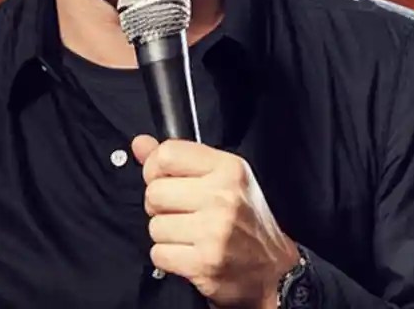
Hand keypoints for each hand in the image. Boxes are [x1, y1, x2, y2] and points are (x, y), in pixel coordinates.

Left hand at [132, 135, 299, 308]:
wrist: (274, 270)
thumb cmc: (246, 222)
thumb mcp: (222, 179)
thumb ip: (178, 159)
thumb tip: (140, 144)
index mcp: (228, 169)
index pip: (167, 154)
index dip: (154, 168)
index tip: (163, 179)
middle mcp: (223, 197)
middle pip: (154, 192)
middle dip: (160, 206)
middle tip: (181, 213)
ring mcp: (214, 231)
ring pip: (154, 225)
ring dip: (165, 235)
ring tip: (189, 235)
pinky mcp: (205, 262)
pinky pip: (158, 253)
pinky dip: (168, 257)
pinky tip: (188, 254)